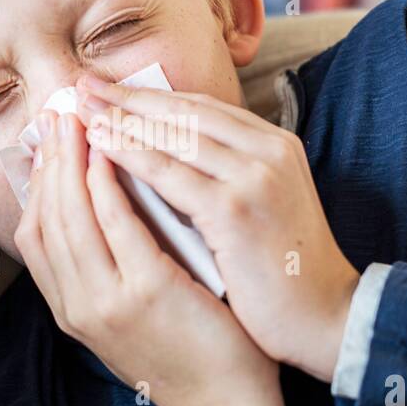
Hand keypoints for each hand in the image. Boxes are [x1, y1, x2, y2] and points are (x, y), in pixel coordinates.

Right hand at [13, 108, 281, 405]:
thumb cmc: (191, 352)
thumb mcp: (135, 310)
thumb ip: (114, 265)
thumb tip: (106, 204)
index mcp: (72, 309)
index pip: (35, 231)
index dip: (39, 179)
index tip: (50, 138)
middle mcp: (76, 305)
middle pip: (45, 214)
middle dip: (50, 156)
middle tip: (59, 109)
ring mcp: (105, 301)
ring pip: (69, 213)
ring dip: (71, 158)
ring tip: (79, 116)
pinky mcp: (142, 293)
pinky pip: (114, 225)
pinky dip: (106, 184)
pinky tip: (111, 152)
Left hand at [74, 75, 359, 384]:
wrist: (326, 318)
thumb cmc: (284, 272)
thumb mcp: (262, 205)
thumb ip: (225, 176)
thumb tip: (167, 156)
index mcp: (274, 145)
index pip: (200, 107)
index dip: (150, 97)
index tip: (108, 91)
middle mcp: (268, 150)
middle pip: (184, 111)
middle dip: (127, 98)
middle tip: (81, 87)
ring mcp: (254, 176)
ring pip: (174, 135)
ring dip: (121, 120)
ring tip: (79, 113)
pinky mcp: (236, 209)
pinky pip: (171, 174)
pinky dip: (131, 156)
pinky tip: (100, 148)